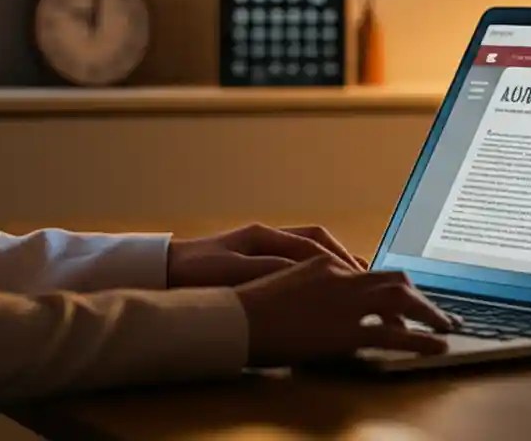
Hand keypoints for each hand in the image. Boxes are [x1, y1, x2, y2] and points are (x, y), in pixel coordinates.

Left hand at [168, 223, 365, 287]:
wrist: (161, 273)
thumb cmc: (194, 273)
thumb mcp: (233, 271)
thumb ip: (270, 270)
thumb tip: (309, 269)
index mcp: (262, 236)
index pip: (313, 244)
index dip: (339, 261)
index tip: (362, 278)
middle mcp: (265, 237)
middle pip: (317, 243)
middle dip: (344, 259)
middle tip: (369, 280)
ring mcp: (259, 249)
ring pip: (308, 253)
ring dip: (332, 266)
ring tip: (355, 286)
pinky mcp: (252, 263)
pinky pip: (294, 265)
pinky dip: (313, 275)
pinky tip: (321, 294)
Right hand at [235, 256, 455, 366]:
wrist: (234, 319)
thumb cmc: (247, 309)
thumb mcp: (281, 287)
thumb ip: (307, 289)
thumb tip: (321, 305)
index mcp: (323, 265)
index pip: (369, 272)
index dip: (392, 288)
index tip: (406, 300)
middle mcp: (340, 277)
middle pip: (393, 279)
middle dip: (418, 296)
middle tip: (435, 312)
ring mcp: (346, 302)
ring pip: (401, 300)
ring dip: (428, 313)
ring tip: (445, 326)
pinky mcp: (347, 331)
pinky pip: (394, 334)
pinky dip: (421, 340)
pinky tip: (436, 347)